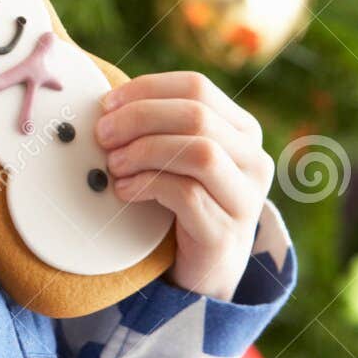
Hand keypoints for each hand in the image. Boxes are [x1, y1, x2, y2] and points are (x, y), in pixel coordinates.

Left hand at [94, 70, 274, 302]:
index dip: (147, 90)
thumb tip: (108, 101)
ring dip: (146, 152)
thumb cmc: (180, 204)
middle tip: (103, 135)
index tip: (107, 106)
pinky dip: (147, 185)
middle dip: (140, 119)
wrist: (202, 270)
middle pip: (197, 116)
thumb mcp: (175, 156)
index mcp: (242, 130)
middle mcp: (253, 160)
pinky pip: (188, 195)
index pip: (197, 87)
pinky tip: (124, 190)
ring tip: (114, 165)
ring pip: (199, 152)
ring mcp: (246, 198)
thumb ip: (157, 126)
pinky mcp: (226, 233)